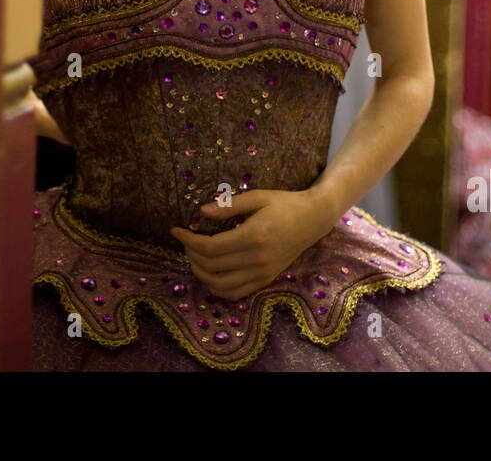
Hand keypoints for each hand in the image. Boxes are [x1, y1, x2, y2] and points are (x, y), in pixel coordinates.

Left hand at [169, 189, 333, 300]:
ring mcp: (262, 273)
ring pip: (220, 285)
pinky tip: (210, 273)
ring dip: (201, 273)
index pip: (210, 248)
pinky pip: (235, 293)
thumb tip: (201, 212)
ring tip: (195, 256)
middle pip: (211, 267)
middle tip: (186, 241)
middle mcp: (257, 259)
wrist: (313, 219)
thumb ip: (229, 205)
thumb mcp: (258, 197)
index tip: (176, 230)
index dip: (188, 241)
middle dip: (191, 255)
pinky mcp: (266, 280)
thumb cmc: (284, 203)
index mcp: (254, 236)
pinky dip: (217, 288)